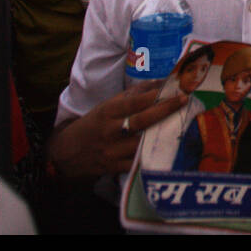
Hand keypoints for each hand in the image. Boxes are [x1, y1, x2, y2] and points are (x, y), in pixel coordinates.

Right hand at [48, 82, 186, 177]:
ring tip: (183, 123)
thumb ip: (131, 96)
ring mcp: (113, 151)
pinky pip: (138, 162)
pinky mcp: (115, 167)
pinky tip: (169, 148)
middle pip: (141, 120)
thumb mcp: (106, 107)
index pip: (134, 102)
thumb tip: (159, 83)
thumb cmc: (93, 125)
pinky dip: (152, 155)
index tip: (174, 88)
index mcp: (107, 112)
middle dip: (165, 110)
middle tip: (184, 100)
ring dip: (163, 133)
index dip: (155, 95)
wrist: (66, 154)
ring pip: (142, 142)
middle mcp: (110, 130)